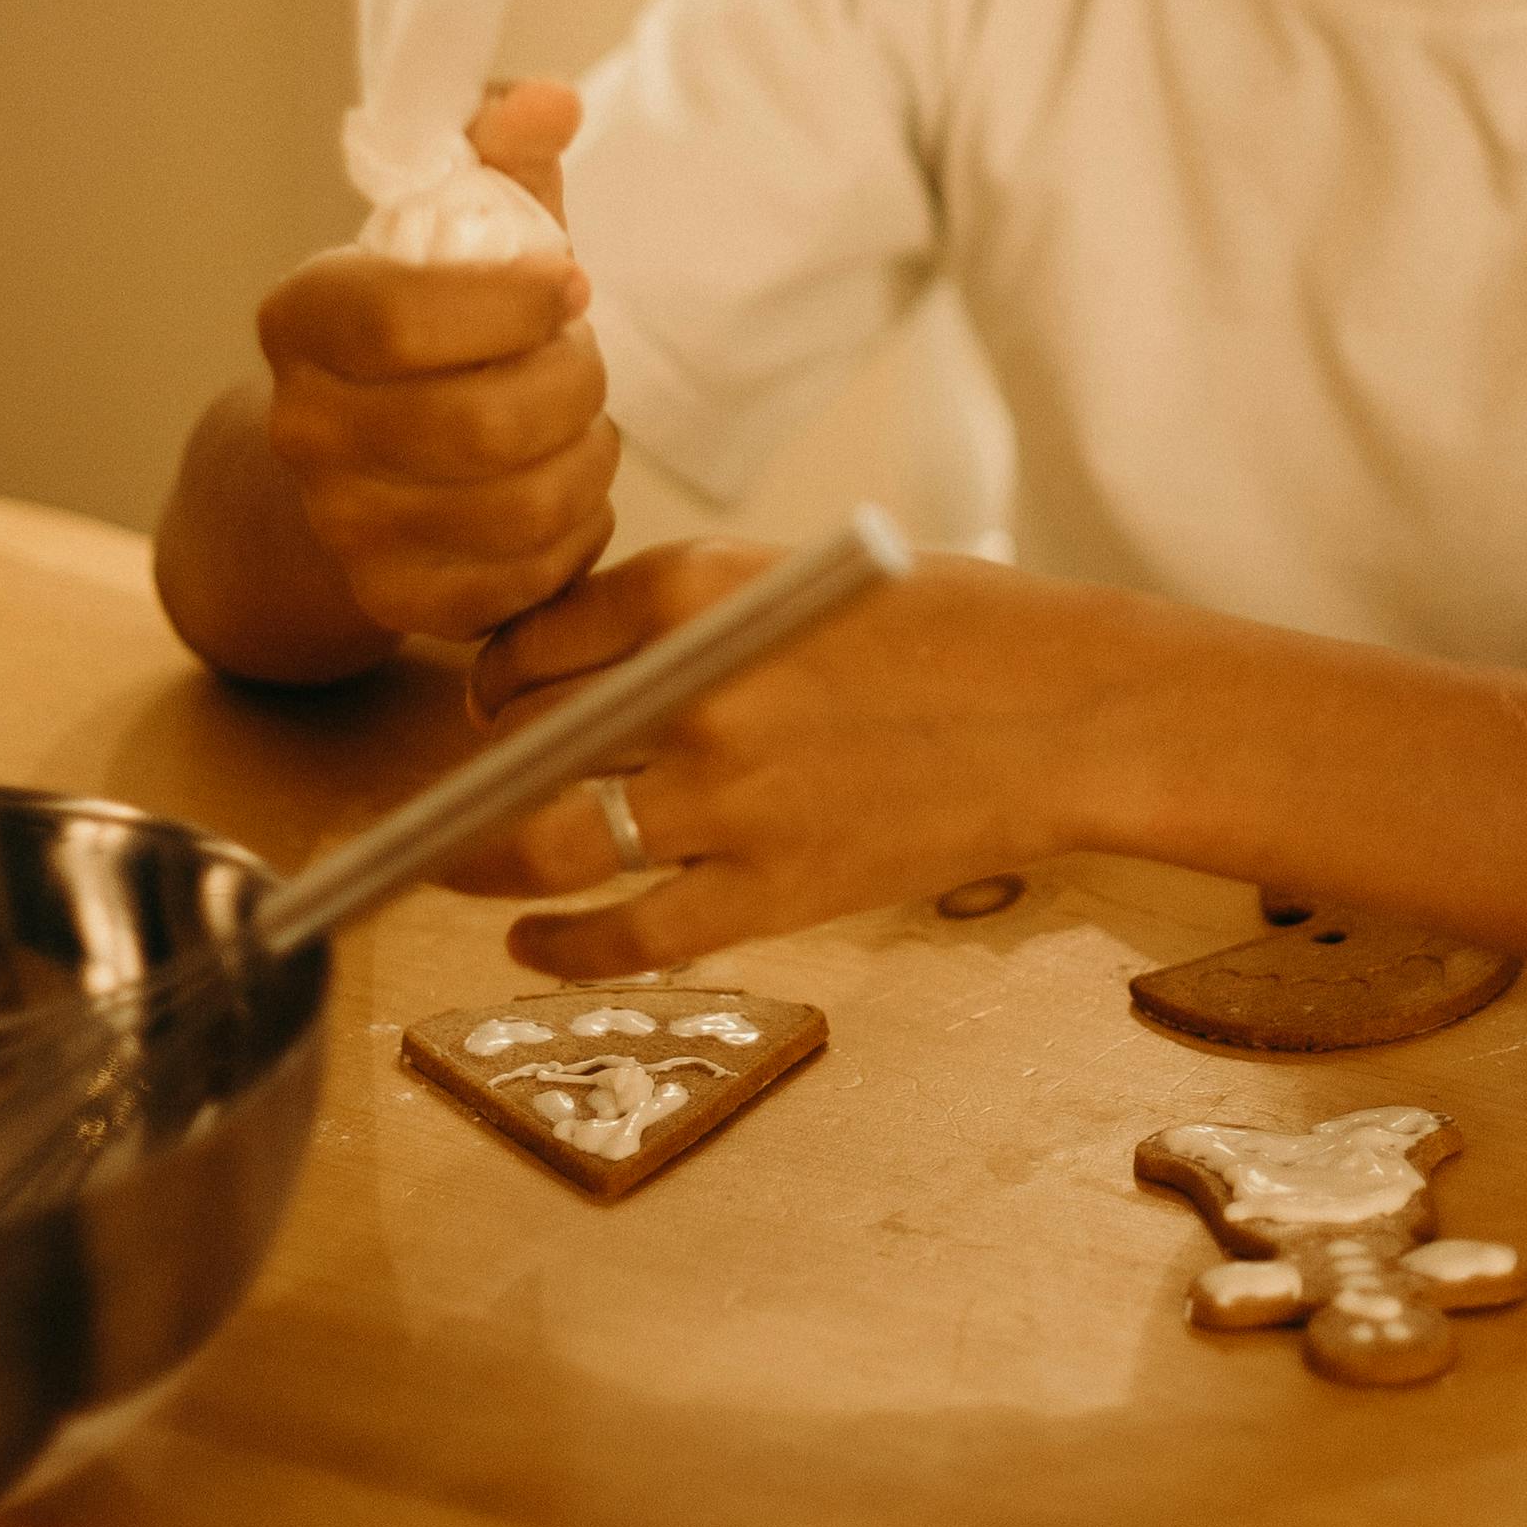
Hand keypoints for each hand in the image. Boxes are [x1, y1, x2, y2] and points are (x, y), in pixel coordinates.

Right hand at [257, 79, 617, 642]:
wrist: (337, 466)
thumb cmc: (421, 329)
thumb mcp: (454, 229)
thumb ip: (502, 154)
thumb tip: (551, 99)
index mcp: (303, 317)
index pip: (407, 318)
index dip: (516, 304)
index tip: (568, 285)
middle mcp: (303, 427)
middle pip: (482, 423)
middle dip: (574, 384)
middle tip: (583, 361)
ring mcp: (342, 526)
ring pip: (520, 506)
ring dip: (588, 458)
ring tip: (584, 425)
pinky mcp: (396, 602)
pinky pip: (526, 580)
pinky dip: (576, 534)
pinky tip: (564, 492)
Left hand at [464, 541, 1121, 971]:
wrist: (1072, 714)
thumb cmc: (957, 633)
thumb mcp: (807, 580)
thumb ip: (699, 619)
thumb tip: (589, 673)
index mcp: (704, 592)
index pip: (541, 636)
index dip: (498, 672)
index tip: (493, 694)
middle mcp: (696, 693)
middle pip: (527, 737)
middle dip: (484, 761)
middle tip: (476, 777)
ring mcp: (730, 801)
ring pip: (547, 840)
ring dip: (479, 858)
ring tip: (453, 864)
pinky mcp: (772, 891)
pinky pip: (628, 933)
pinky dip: (556, 946)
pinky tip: (524, 942)